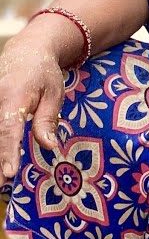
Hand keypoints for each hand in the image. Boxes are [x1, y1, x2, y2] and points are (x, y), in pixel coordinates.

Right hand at [0, 24, 67, 179]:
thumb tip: (49, 147)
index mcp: (13, 97)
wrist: (26, 52)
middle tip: (0, 187)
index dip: (7, 153)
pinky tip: (0, 161)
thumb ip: (47, 121)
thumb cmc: (44, 74)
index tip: (9, 173)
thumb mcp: (54, 94)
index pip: (8, 130)